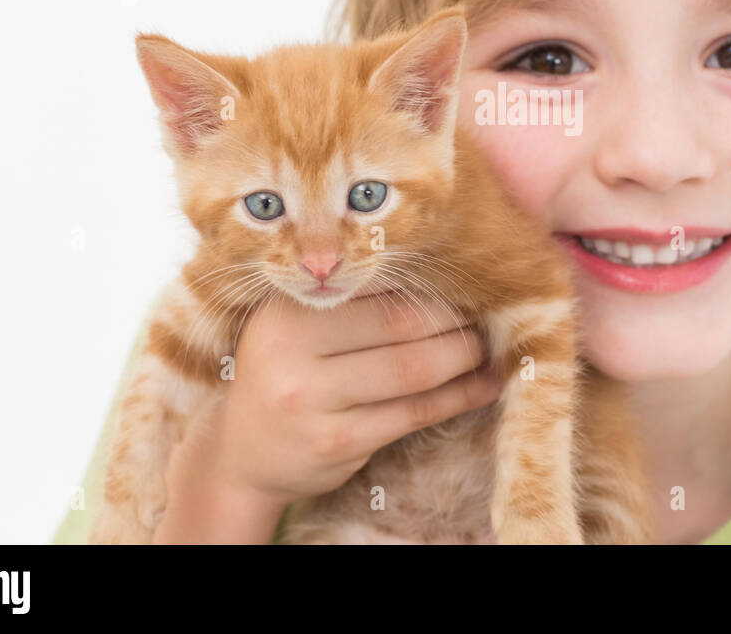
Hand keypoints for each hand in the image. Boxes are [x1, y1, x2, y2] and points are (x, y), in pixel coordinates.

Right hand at [176, 289, 500, 511]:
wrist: (242, 453)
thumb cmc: (287, 375)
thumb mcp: (299, 328)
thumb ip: (353, 304)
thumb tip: (443, 277)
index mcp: (287, 307)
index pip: (376, 284)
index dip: (428, 284)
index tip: (464, 283)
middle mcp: (291, 348)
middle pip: (400, 324)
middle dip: (453, 321)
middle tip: (485, 318)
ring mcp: (311, 398)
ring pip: (412, 370)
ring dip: (463, 359)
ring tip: (487, 351)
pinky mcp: (335, 442)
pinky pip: (412, 414)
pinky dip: (456, 398)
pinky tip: (481, 387)